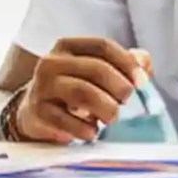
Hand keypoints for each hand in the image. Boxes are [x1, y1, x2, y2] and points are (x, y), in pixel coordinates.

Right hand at [14, 39, 151, 143]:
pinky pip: (67, 121)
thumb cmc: (71, 91)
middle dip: (120, 87)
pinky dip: (86, 129)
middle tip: (126, 101)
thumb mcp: (93, 73)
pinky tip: (92, 132)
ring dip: (106, 108)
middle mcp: (51, 62)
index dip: (127, 62)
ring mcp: (41, 87)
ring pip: (83, 93)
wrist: (33, 114)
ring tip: (112, 117)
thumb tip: (144, 62)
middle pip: (96, 68)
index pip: (103, 46)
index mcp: (67, 46)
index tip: (142, 81)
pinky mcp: (37, 112)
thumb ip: (122, 64)